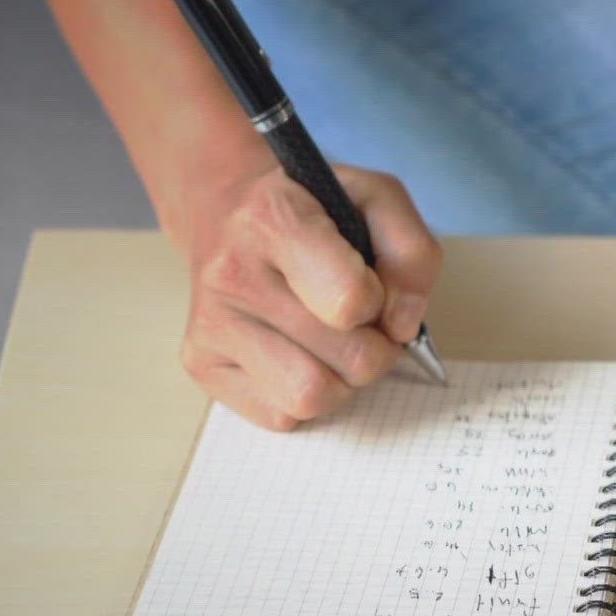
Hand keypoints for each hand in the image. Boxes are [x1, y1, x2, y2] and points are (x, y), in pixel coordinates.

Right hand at [174, 161, 442, 430]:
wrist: (226, 211)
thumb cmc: (310, 210)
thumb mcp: (376, 199)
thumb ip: (412, 253)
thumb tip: (403, 327)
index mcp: (273, 221)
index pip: (351, 303)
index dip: (379, 301)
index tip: (367, 283)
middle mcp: (231, 274)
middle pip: (350, 361)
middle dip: (374, 348)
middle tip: (359, 321)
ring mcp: (210, 325)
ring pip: (311, 398)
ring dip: (341, 380)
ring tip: (331, 342)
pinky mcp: (202, 366)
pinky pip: (280, 417)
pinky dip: (303, 397)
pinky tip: (296, 355)